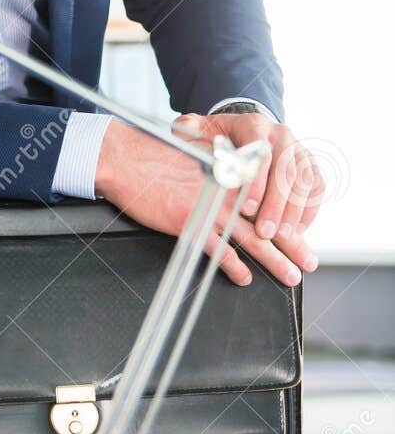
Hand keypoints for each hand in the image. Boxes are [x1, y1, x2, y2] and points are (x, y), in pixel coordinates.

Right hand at [95, 114, 317, 287]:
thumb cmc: (155, 156)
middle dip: (292, 244)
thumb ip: (218, 169)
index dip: (286, 217)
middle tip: (308, 262)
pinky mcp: (188, 223)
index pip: (267, 198)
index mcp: (229, 172)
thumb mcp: (196, 155)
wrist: (125, 158)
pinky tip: (244, 278)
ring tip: (290, 276)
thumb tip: (234, 182)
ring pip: (251, 238)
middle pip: (267, 221)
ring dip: (274, 260)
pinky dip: (233, 266)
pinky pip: (218, 250)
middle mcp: (224, 190)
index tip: (299, 232)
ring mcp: (208, 207)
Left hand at [173, 110, 323, 274]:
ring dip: (294, 211)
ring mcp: (298, 149)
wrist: (244, 129)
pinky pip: (317, 188)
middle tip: (265, 232)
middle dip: (276, 205)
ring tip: (283, 236)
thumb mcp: (198, 128)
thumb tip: (183, 131)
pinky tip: (297, 230)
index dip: (256, 182)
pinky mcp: (309, 165)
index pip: (260, 153)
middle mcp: (281, 135)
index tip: (247, 208)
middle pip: (286, 171)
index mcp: (254, 125)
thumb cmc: (218, 136)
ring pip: (305, 181)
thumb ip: (188, 130)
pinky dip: (310, 210)